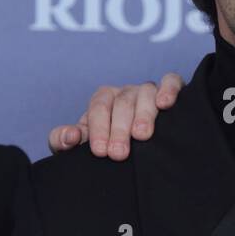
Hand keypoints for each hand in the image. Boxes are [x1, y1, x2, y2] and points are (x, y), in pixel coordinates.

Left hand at [48, 73, 183, 158]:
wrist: (134, 154)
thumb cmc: (106, 147)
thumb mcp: (80, 146)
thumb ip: (63, 141)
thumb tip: (70, 135)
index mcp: (103, 100)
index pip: (98, 107)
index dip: (98, 128)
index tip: (100, 151)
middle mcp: (125, 93)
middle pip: (122, 103)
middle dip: (119, 129)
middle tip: (119, 154)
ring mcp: (148, 91)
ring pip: (146, 93)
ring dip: (143, 114)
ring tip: (141, 135)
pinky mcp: (170, 91)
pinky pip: (171, 82)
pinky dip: (168, 89)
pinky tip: (164, 104)